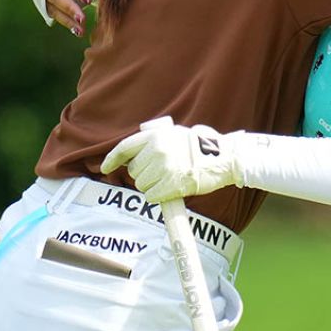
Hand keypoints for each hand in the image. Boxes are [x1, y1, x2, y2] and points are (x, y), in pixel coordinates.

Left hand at [100, 124, 242, 202]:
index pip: (125, 148)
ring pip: (142, 185)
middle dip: (144, 174)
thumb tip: (137, 152)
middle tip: (162, 172)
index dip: (112, 159)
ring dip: (152, 185)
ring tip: (170, 178)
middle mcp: (156, 151)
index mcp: (156, 136)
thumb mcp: (176, 134)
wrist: (225, 158)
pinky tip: (172, 188)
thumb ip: (155, 140)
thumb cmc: (202, 147)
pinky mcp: (169, 185)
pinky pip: (151, 196)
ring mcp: (162, 168)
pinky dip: (159, 195)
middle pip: (134, 170)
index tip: (105, 168)